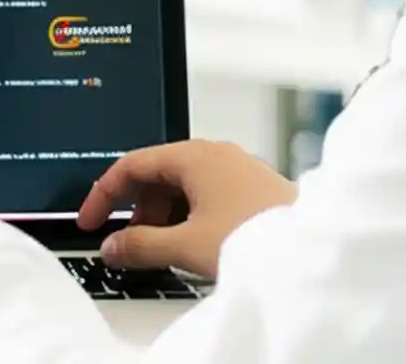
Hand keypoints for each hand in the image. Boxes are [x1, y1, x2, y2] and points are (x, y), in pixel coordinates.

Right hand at [77, 140, 296, 278]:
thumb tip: (113, 246)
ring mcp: (236, 170)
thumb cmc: (259, 236)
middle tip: (127, 243)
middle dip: (136, 210)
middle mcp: (216, 155)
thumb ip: (140, 245)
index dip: (103, 194)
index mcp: (195, 155)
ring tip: (161, 251)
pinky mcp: (252, 189)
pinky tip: (190, 246)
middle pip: (157, 174)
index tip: (90, 221)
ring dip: (162, 217)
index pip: (132, 164)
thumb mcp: (185, 245)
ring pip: (182, 187)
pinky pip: (205, 196)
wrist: (315, 250)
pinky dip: (187, 218)